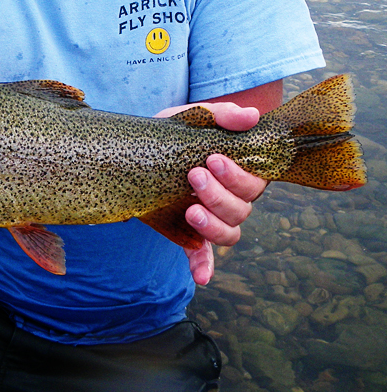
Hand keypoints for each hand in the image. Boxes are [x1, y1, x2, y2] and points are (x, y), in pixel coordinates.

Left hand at [156, 101, 267, 285]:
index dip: (239, 176)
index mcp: (235, 171)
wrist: (136, 149)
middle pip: (242, 209)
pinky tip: (200, 276)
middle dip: (220, 195)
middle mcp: (228, 197)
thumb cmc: (172, 132)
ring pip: (229, 233)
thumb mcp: (191, 119)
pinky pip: (203, 256)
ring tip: (190, 210)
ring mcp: (208, 217)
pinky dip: (204, 266)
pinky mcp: (186, 232)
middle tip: (193, 176)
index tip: (212, 159)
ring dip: (214, 226)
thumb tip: (251, 117)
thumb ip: (220, 115)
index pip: (255, 182)